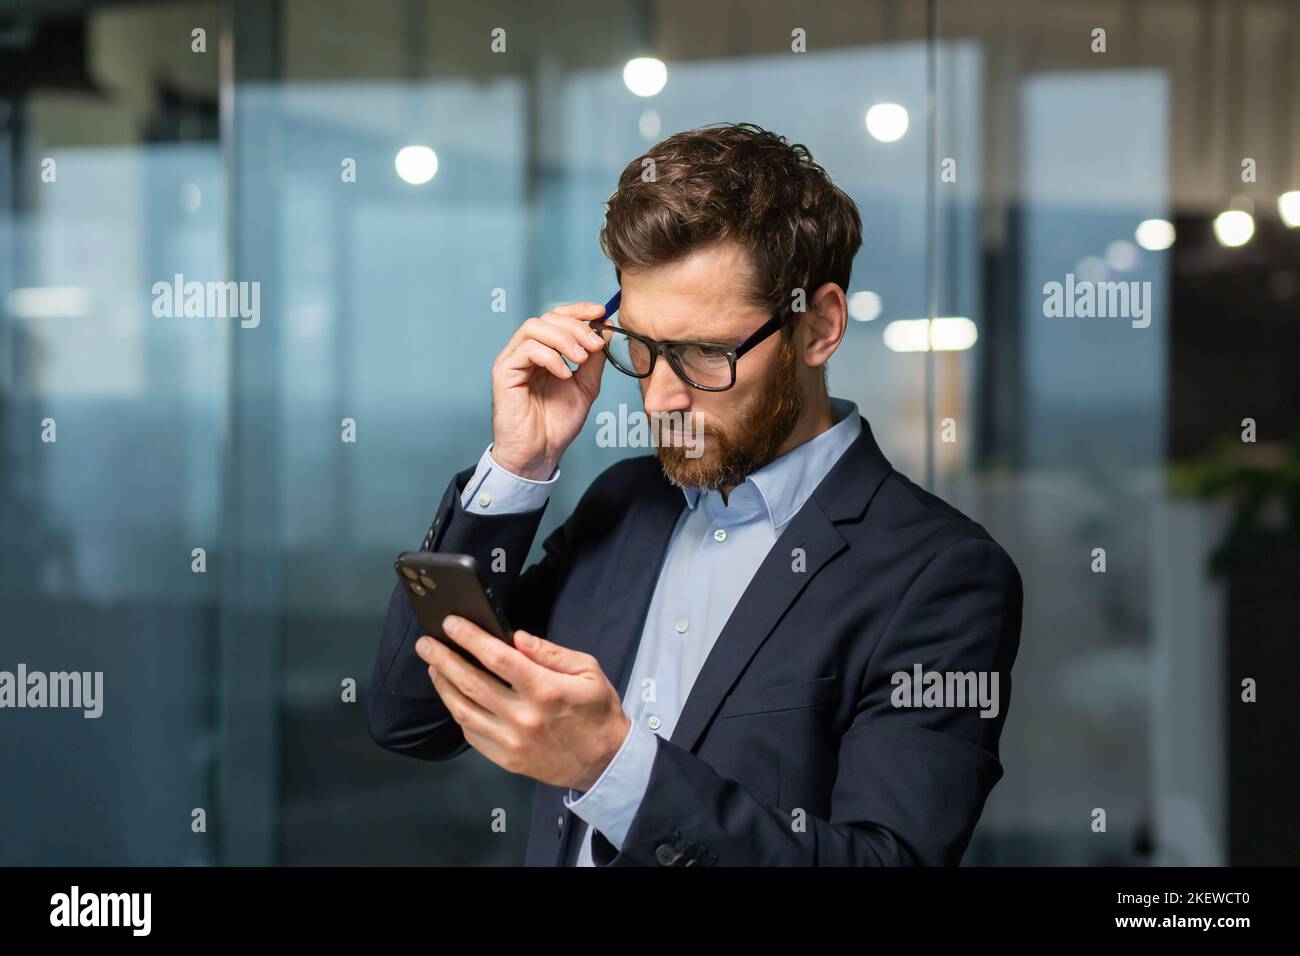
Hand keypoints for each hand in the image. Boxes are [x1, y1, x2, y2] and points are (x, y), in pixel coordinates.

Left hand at [415, 617, 630, 790]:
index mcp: (546, 690)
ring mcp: (512, 741)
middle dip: (443, 659)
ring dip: (443, 685)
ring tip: (432, 666)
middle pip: (472, 682)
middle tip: (426, 643)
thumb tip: (517, 638)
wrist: (605, 762)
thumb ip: (551, 653)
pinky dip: (458, 713)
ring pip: (464, 710)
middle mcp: (524, 717)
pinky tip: (452, 697)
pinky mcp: (506, 759)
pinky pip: (471, 734)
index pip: (498, 658)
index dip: (471, 638)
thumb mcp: (587, 671)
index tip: (452, 623)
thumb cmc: (598, 712)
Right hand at [490, 303, 608, 479]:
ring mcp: (513, 359)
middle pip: (548, 317)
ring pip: (534, 327)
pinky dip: (550, 356)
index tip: (601, 313)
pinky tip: (564, 373)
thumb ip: (594, 359)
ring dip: (564, 338)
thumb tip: (605, 329)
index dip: (578, 310)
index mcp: (545, 351)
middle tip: (595, 344)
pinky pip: (527, 348)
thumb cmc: (557, 424)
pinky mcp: (504, 371)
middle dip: (576, 326)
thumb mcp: (586, 386)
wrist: (540, 452)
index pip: (558, 317)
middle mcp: (526, 351)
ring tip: (581, 359)